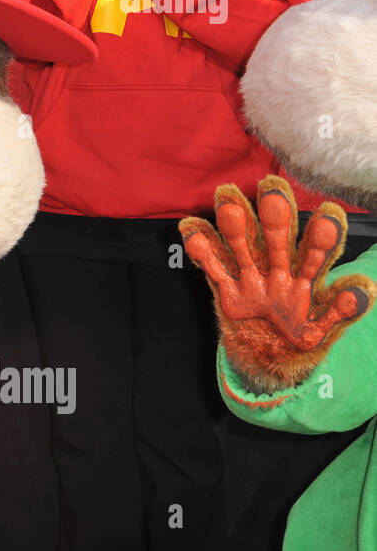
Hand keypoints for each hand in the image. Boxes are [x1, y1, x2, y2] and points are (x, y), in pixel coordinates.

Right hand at [180, 176, 375, 392]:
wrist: (266, 359)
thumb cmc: (298, 339)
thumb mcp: (322, 331)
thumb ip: (340, 311)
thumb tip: (363, 290)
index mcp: (305, 279)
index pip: (316, 254)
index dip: (322, 236)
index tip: (330, 215)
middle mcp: (277, 271)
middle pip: (277, 241)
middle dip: (275, 218)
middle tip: (272, 191)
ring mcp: (250, 277)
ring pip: (243, 248)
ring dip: (236, 226)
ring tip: (229, 202)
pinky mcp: (227, 289)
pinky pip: (214, 268)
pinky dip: (202, 250)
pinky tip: (191, 228)